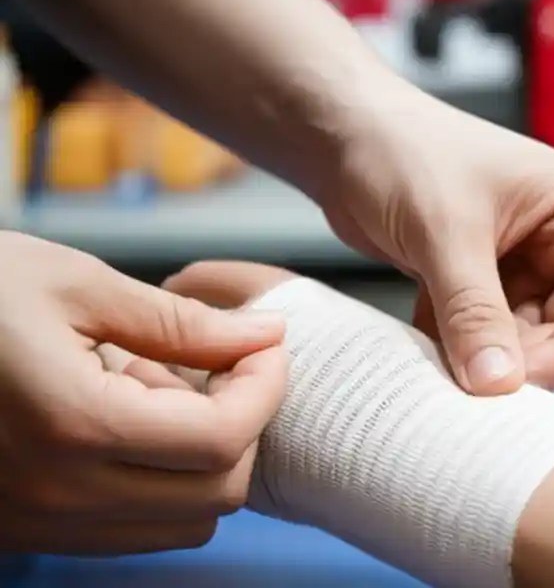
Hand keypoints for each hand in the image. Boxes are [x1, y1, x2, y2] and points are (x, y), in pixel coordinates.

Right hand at [0, 233, 286, 554]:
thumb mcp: (77, 284)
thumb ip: (184, 324)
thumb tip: (268, 336)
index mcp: (74, 425)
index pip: (225, 439)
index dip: (266, 386)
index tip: (264, 344)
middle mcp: (56, 493)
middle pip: (216, 493)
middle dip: (241, 426)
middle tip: (215, 364)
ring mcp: (34, 522)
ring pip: (181, 524)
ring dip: (200, 460)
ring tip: (160, 389)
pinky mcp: (21, 530)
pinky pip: (128, 530)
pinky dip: (156, 482)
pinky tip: (125, 420)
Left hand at [321, 95, 553, 394]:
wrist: (343, 135)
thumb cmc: (403, 149)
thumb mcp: (445, 232)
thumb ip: (474, 312)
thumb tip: (498, 385)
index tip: (519, 385)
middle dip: (529, 363)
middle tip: (476, 389)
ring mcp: (530, 268)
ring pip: (532, 346)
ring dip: (492, 365)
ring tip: (446, 370)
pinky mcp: (489, 288)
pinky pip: (492, 343)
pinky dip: (463, 356)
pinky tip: (429, 355)